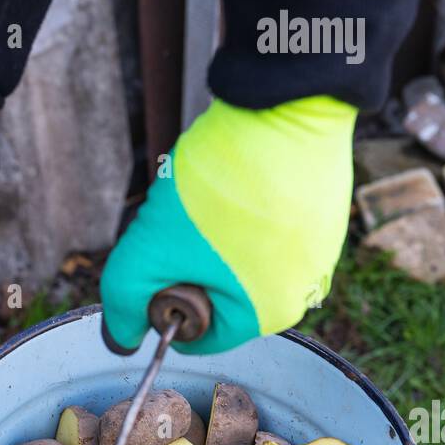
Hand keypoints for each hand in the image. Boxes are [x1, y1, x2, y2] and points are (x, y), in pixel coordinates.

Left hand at [100, 95, 355, 356]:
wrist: (282, 106)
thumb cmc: (217, 188)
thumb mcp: (148, 251)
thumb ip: (124, 301)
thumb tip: (119, 339)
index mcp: (266, 315)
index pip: (199, 334)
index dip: (165, 302)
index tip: (158, 262)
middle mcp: (303, 292)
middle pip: (220, 296)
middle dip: (191, 266)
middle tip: (182, 225)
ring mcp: (320, 251)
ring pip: (242, 261)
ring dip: (215, 237)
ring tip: (212, 199)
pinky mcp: (325, 214)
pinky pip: (270, 229)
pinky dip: (245, 212)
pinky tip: (238, 183)